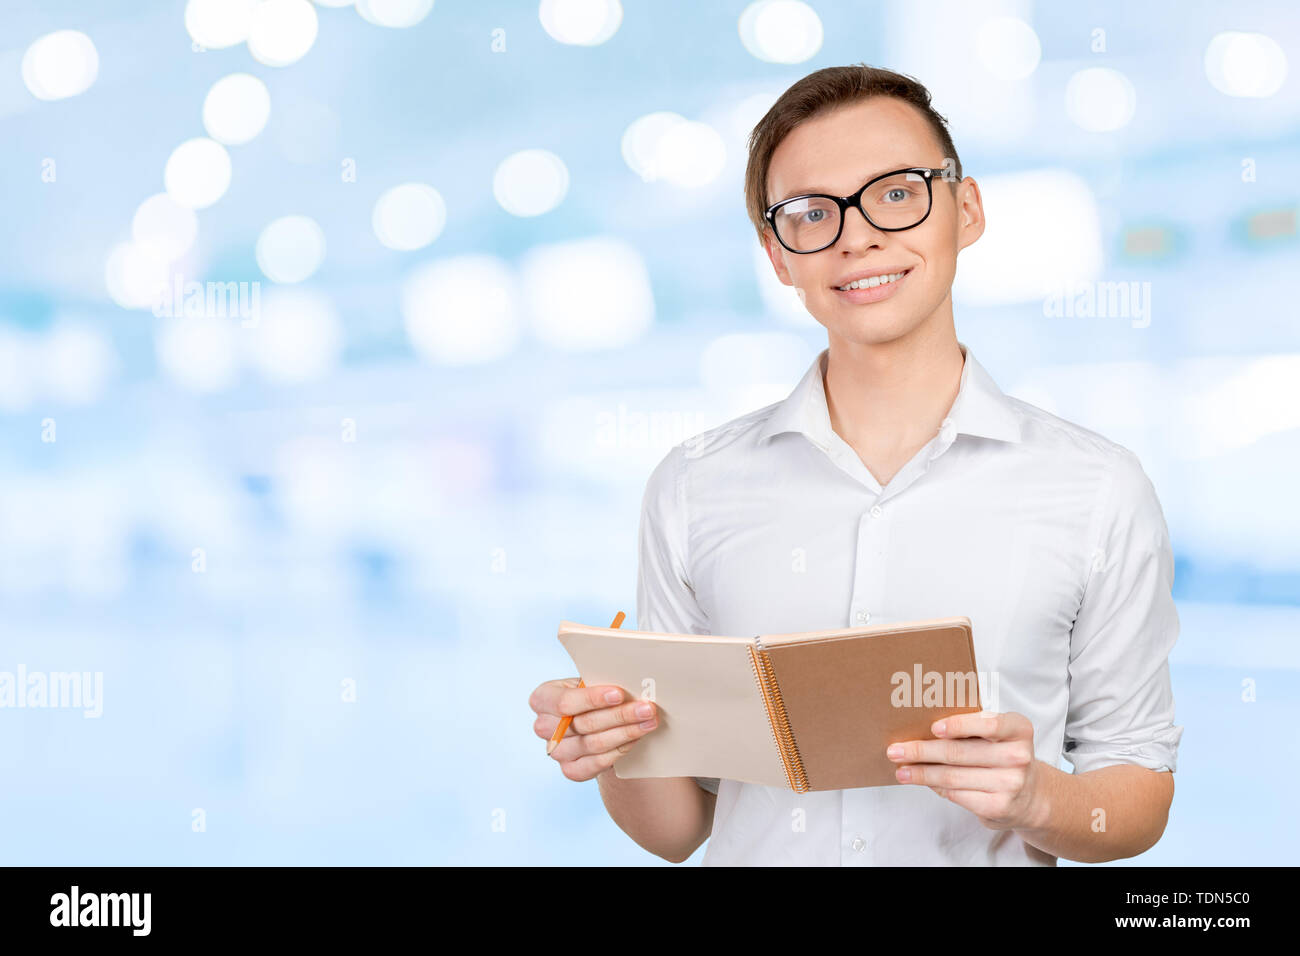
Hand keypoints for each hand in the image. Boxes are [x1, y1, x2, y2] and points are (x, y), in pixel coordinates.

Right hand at [530, 678, 659, 781]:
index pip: (564, 702)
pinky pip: (596, 764)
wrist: (592, 720)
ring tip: (649, 722)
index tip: (619, 694)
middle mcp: (543, 727)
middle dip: (619, 715)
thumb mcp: (589, 681)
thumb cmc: (591, 694)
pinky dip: (619, 751)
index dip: (592, 699)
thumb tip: (630, 680)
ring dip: (626, 733)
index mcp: (542, 698)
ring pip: (594, 744)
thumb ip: (600, 680)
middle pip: (584, 724)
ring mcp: (556, 752)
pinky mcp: (570, 770)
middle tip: (647, 709)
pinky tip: (636, 739)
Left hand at [885, 711, 1045, 830]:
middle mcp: (1018, 756)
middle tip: (896, 750)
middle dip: (922, 751)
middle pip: (959, 752)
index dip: (959, 725)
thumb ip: (973, 727)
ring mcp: (1010, 784)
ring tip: (901, 770)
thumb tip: (922, 729)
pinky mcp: (998, 807)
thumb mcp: (999, 735)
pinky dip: (934, 786)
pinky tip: (921, 781)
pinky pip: (956, 794)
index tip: (933, 728)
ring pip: (952, 776)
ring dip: (921, 773)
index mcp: (1019, 729)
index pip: (989, 724)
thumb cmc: (1003, 756)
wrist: (1031, 796)